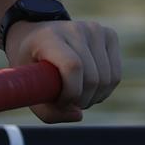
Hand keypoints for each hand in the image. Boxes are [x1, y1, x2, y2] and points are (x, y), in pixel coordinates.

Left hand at [5, 19, 119, 122]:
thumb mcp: (28, 88)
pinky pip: (116, 75)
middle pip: (93, 77)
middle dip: (82, 100)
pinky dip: (105, 90)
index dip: (71, 93)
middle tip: (68, 103)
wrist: (38, 35)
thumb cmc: (32, 65)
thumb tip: (79, 115)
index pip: (72, 66)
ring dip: (94, 97)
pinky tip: (90, 88)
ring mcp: (95, 30)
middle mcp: (75, 30)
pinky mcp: (109, 35)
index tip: (60, 102)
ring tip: (78, 96)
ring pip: (108, 79)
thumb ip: (48, 112)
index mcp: (49, 38)